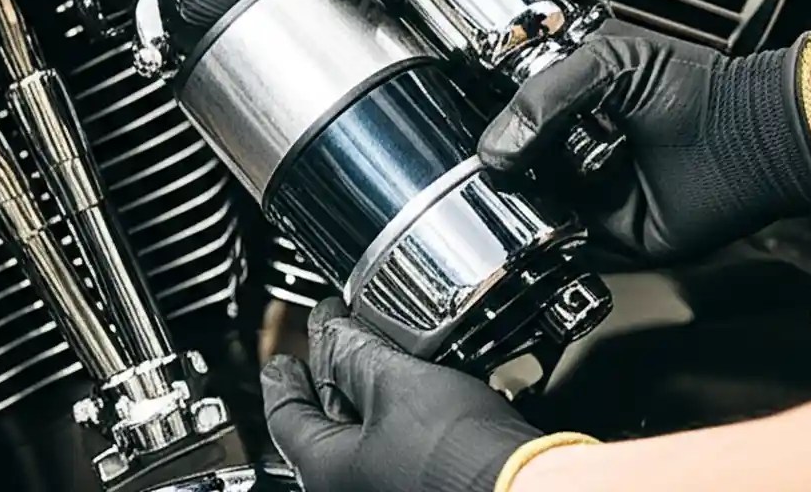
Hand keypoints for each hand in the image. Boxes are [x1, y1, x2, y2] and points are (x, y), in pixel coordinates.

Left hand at [261, 299, 540, 491]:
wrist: (528, 491)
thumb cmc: (458, 456)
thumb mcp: (395, 383)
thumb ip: (354, 353)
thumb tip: (334, 333)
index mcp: (325, 472)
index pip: (286, 414)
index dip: (283, 377)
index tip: (282, 359)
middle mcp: (352, 491)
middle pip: (325, 426)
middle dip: (331, 379)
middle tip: (333, 343)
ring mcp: (391, 491)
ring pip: (366, 440)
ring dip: (371, 398)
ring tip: (379, 360)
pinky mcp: (429, 488)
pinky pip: (400, 452)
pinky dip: (403, 421)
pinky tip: (424, 396)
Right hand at [479, 20, 810, 260]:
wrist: (748, 140)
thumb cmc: (695, 90)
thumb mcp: (605, 64)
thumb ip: (541, 98)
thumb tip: (494, 150)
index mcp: (571, 97)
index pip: (507, 112)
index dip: (489, 119)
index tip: (467, 123)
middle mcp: (574, 144)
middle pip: (511, 160)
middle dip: (504, 160)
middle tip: (506, 156)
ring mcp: (587, 188)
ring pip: (528, 200)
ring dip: (525, 193)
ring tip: (539, 175)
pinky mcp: (605, 231)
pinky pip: (560, 237)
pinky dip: (552, 228)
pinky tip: (557, 205)